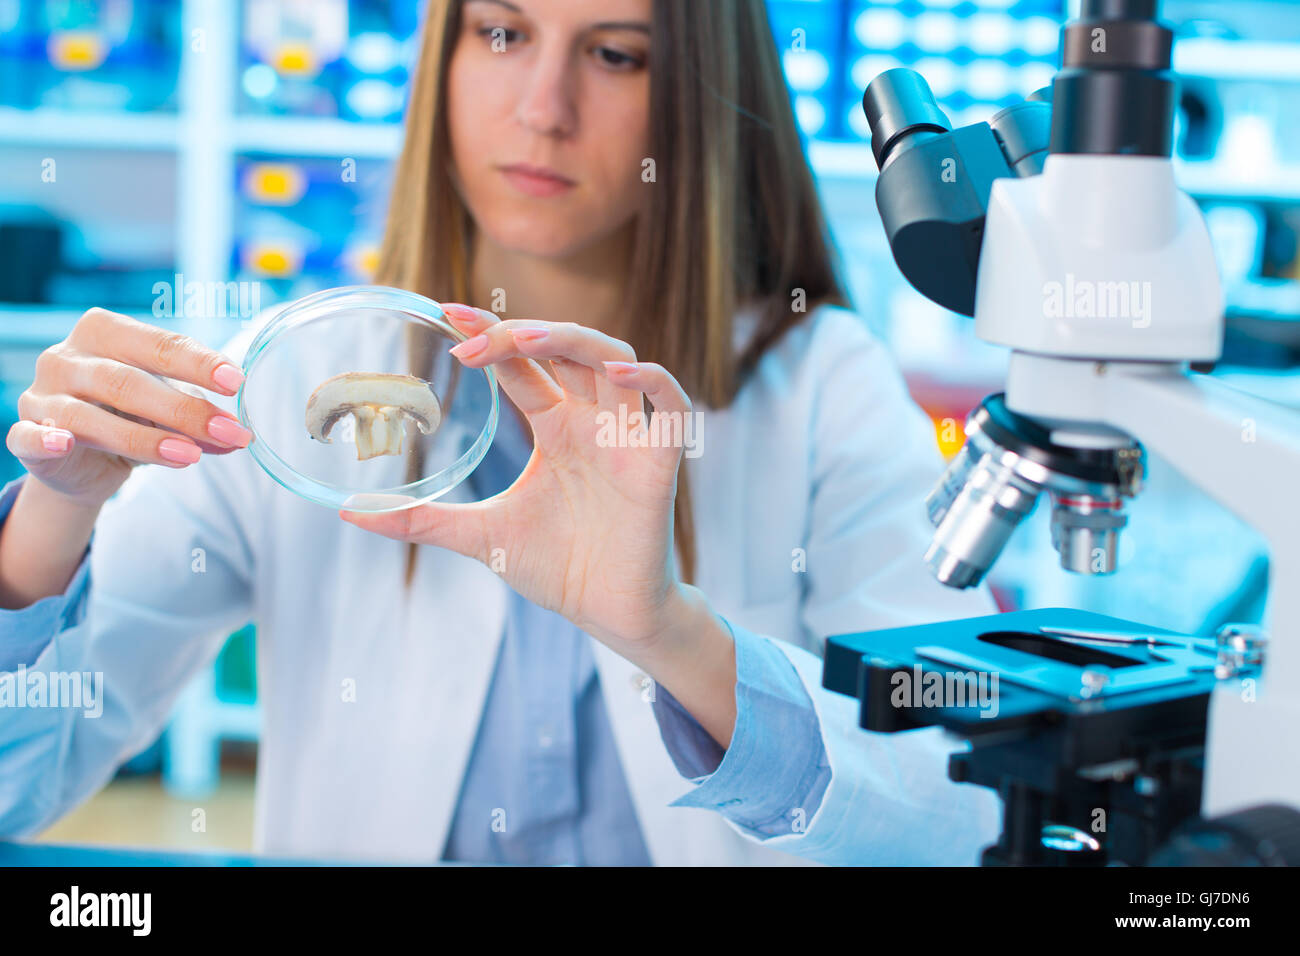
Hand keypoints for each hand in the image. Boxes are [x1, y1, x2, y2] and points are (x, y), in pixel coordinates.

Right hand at [7, 308, 253, 510]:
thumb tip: (239, 437)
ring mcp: (41, 395)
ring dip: (145, 437)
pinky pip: (29, 436)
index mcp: (104, 332)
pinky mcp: (23, 435)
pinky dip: (45, 438)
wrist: (83, 462)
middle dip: (184, 409)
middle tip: (229, 431)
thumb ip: (201, 421)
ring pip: (90, 415)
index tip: (236, 381)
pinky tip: (65, 442)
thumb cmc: (130, 417)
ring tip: (192, 455)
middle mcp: (66, 357)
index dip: (198, 362)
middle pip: (128, 380)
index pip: (157, 344)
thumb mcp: (170, 414)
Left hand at [339, 304, 693, 659]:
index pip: (524, 364)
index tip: (444, 314)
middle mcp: (592, 422)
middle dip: (520, 330)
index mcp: (556, 427)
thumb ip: (422, 520)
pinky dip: (653, 383)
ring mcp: (627, 438)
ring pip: (615, 361)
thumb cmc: (558, 568)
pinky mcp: (659, 464)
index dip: (490, 335)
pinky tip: (620, 373)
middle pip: (565, 349)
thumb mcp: (481, 537)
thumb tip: (348, 514)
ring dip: (574, 340)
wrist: (609, 614)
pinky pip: (671, 408)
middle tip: (468, 331)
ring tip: (525, 338)